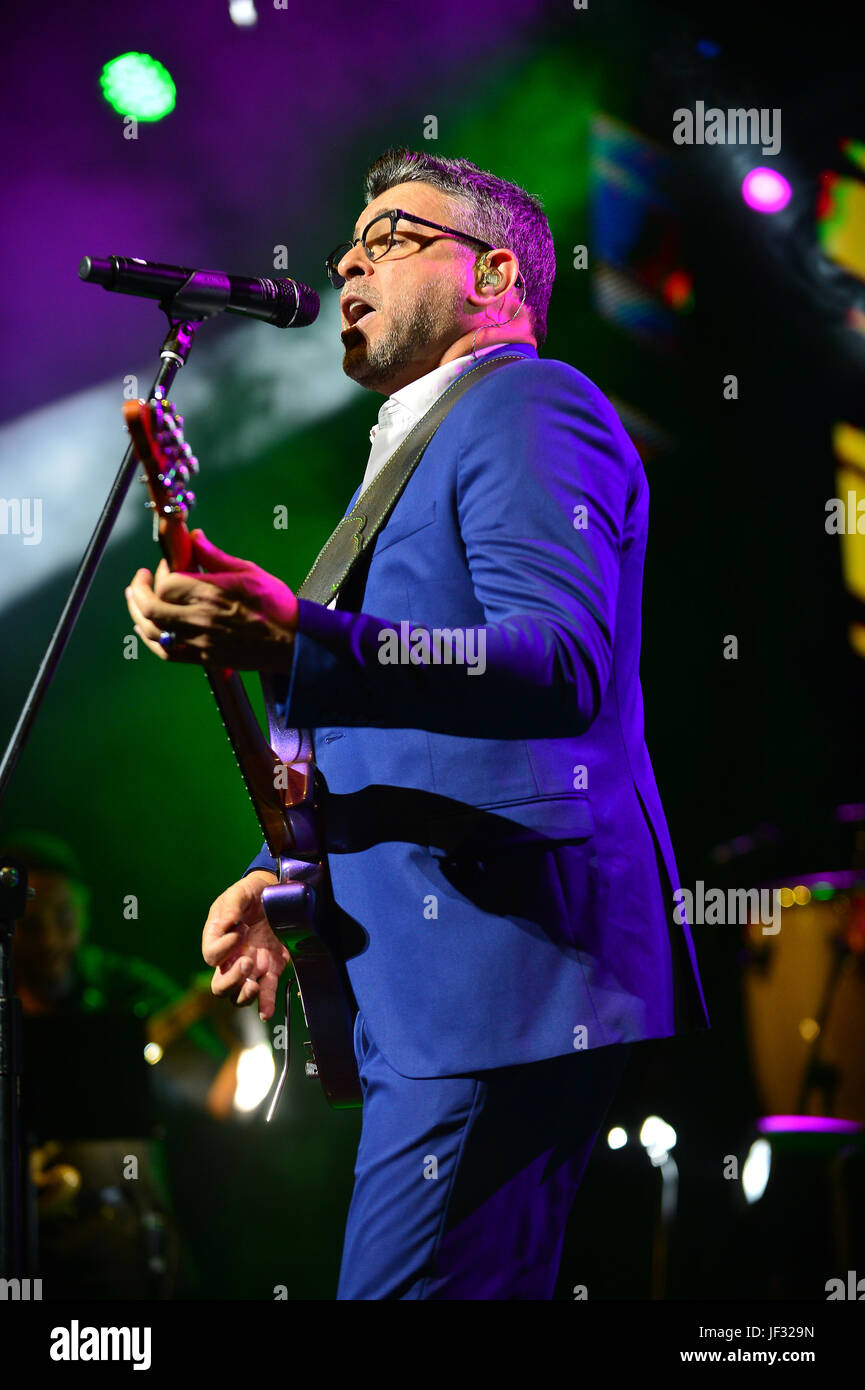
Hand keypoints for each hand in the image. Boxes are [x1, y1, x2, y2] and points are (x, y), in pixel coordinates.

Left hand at [125, 529, 297, 670]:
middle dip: (139, 591)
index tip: (169, 566)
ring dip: (137, 614)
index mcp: (212, 593)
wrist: (292, 642)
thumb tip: (194, 537)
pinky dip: (151, 640)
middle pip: (152, 607)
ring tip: (135, 600)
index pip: (167, 582)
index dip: (161, 572)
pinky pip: (167, 652)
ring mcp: (200, 641)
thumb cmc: (275, 605)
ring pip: (153, 631)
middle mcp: (201, 618)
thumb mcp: (249, 571)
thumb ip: (216, 556)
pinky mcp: (204, 657)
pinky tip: (145, 629)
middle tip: (140, 580)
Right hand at [202, 870, 288, 1020]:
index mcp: (218, 939)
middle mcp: (231, 958)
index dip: (223, 948)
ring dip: (244, 995)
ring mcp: (251, 967)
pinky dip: (265, 1005)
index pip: (211, 955)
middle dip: (231, 980)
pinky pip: (266, 993)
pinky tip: (267, 1012)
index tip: (241, 930)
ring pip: (238, 995)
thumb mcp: (240, 892)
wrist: (277, 893)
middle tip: (247, 961)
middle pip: (220, 985)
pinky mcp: (271, 970)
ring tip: (255, 985)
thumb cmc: (252, 893)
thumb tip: (227, 924)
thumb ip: (232, 906)